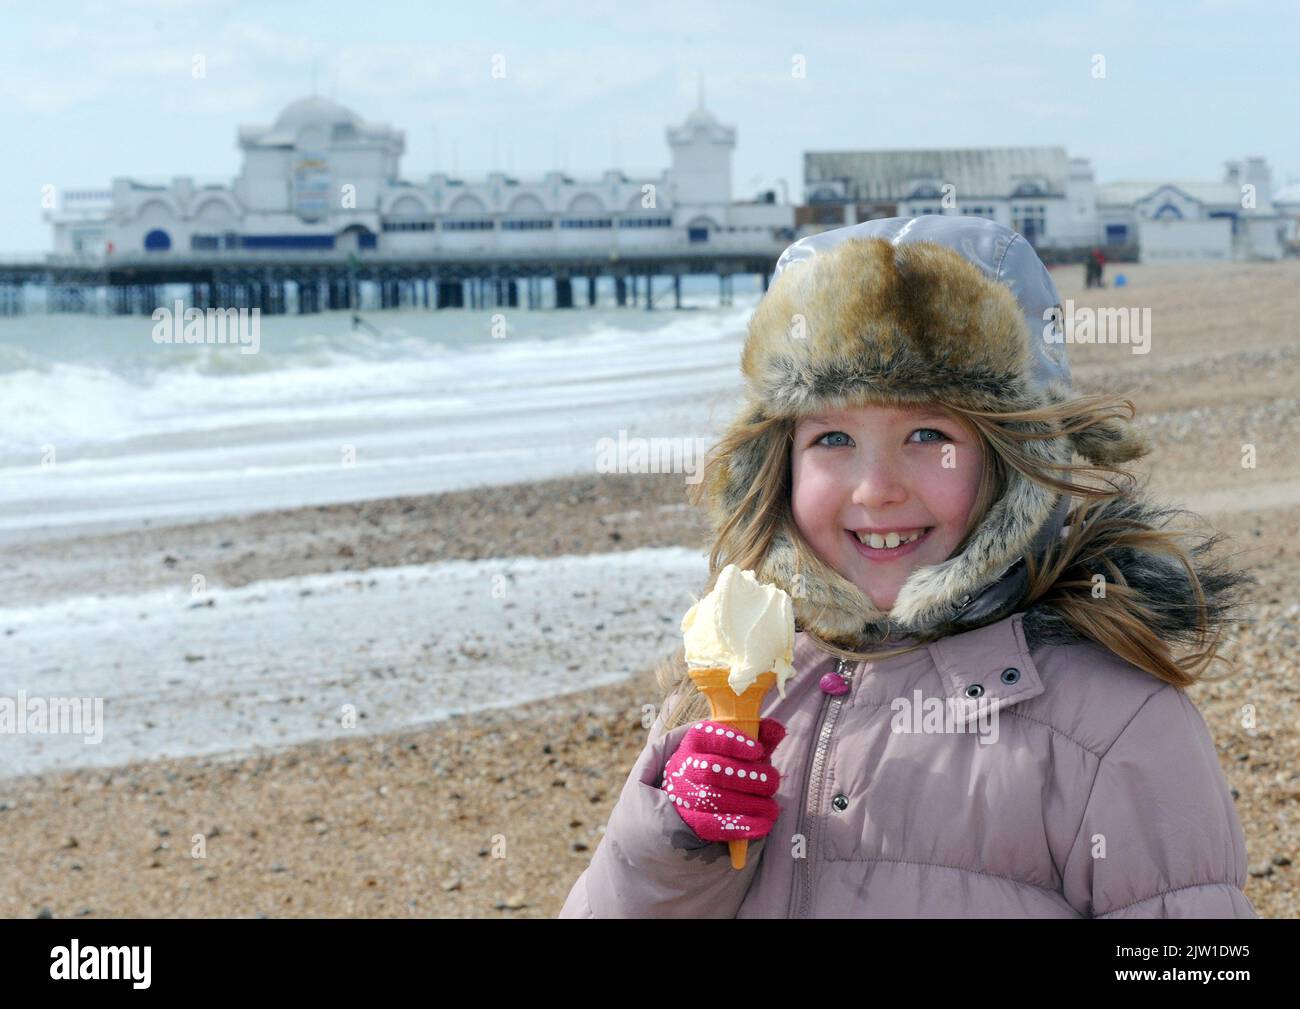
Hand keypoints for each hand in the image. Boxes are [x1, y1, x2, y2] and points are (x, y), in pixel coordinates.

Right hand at [660, 717, 785, 842]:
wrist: (690, 790)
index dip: (733, 742)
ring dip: (747, 804)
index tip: (759, 750)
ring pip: (712, 799)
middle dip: (747, 777)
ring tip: (772, 807)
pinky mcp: (689, 820)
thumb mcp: (735, 744)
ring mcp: (683, 794)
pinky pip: (712, 825)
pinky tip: (762, 825)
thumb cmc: (722, 761)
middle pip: (712, 770)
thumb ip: (757, 736)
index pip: (707, 735)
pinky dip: (739, 826)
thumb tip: (777, 729)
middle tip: (772, 782)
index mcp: (694, 740)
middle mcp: (684, 765)